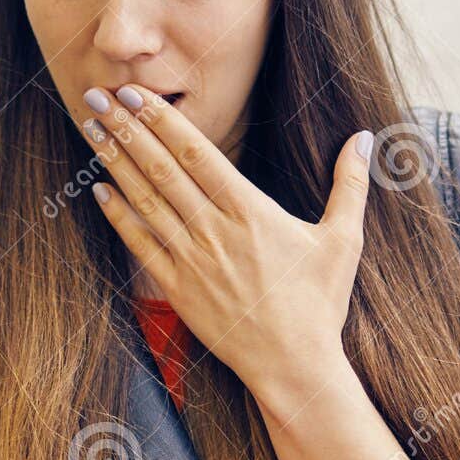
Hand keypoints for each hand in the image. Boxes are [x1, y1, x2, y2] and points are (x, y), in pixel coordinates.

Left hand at [79, 84, 373, 399]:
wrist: (294, 366)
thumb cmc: (320, 305)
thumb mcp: (344, 240)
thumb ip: (350, 185)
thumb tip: (367, 139)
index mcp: (251, 211)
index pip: (197, 153)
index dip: (162, 119)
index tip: (136, 92)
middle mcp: (214, 230)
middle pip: (162, 168)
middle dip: (127, 128)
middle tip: (97, 95)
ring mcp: (191, 260)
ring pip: (145, 200)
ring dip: (115, 162)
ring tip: (92, 129)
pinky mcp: (177, 290)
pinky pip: (140, 245)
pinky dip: (118, 216)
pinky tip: (98, 190)